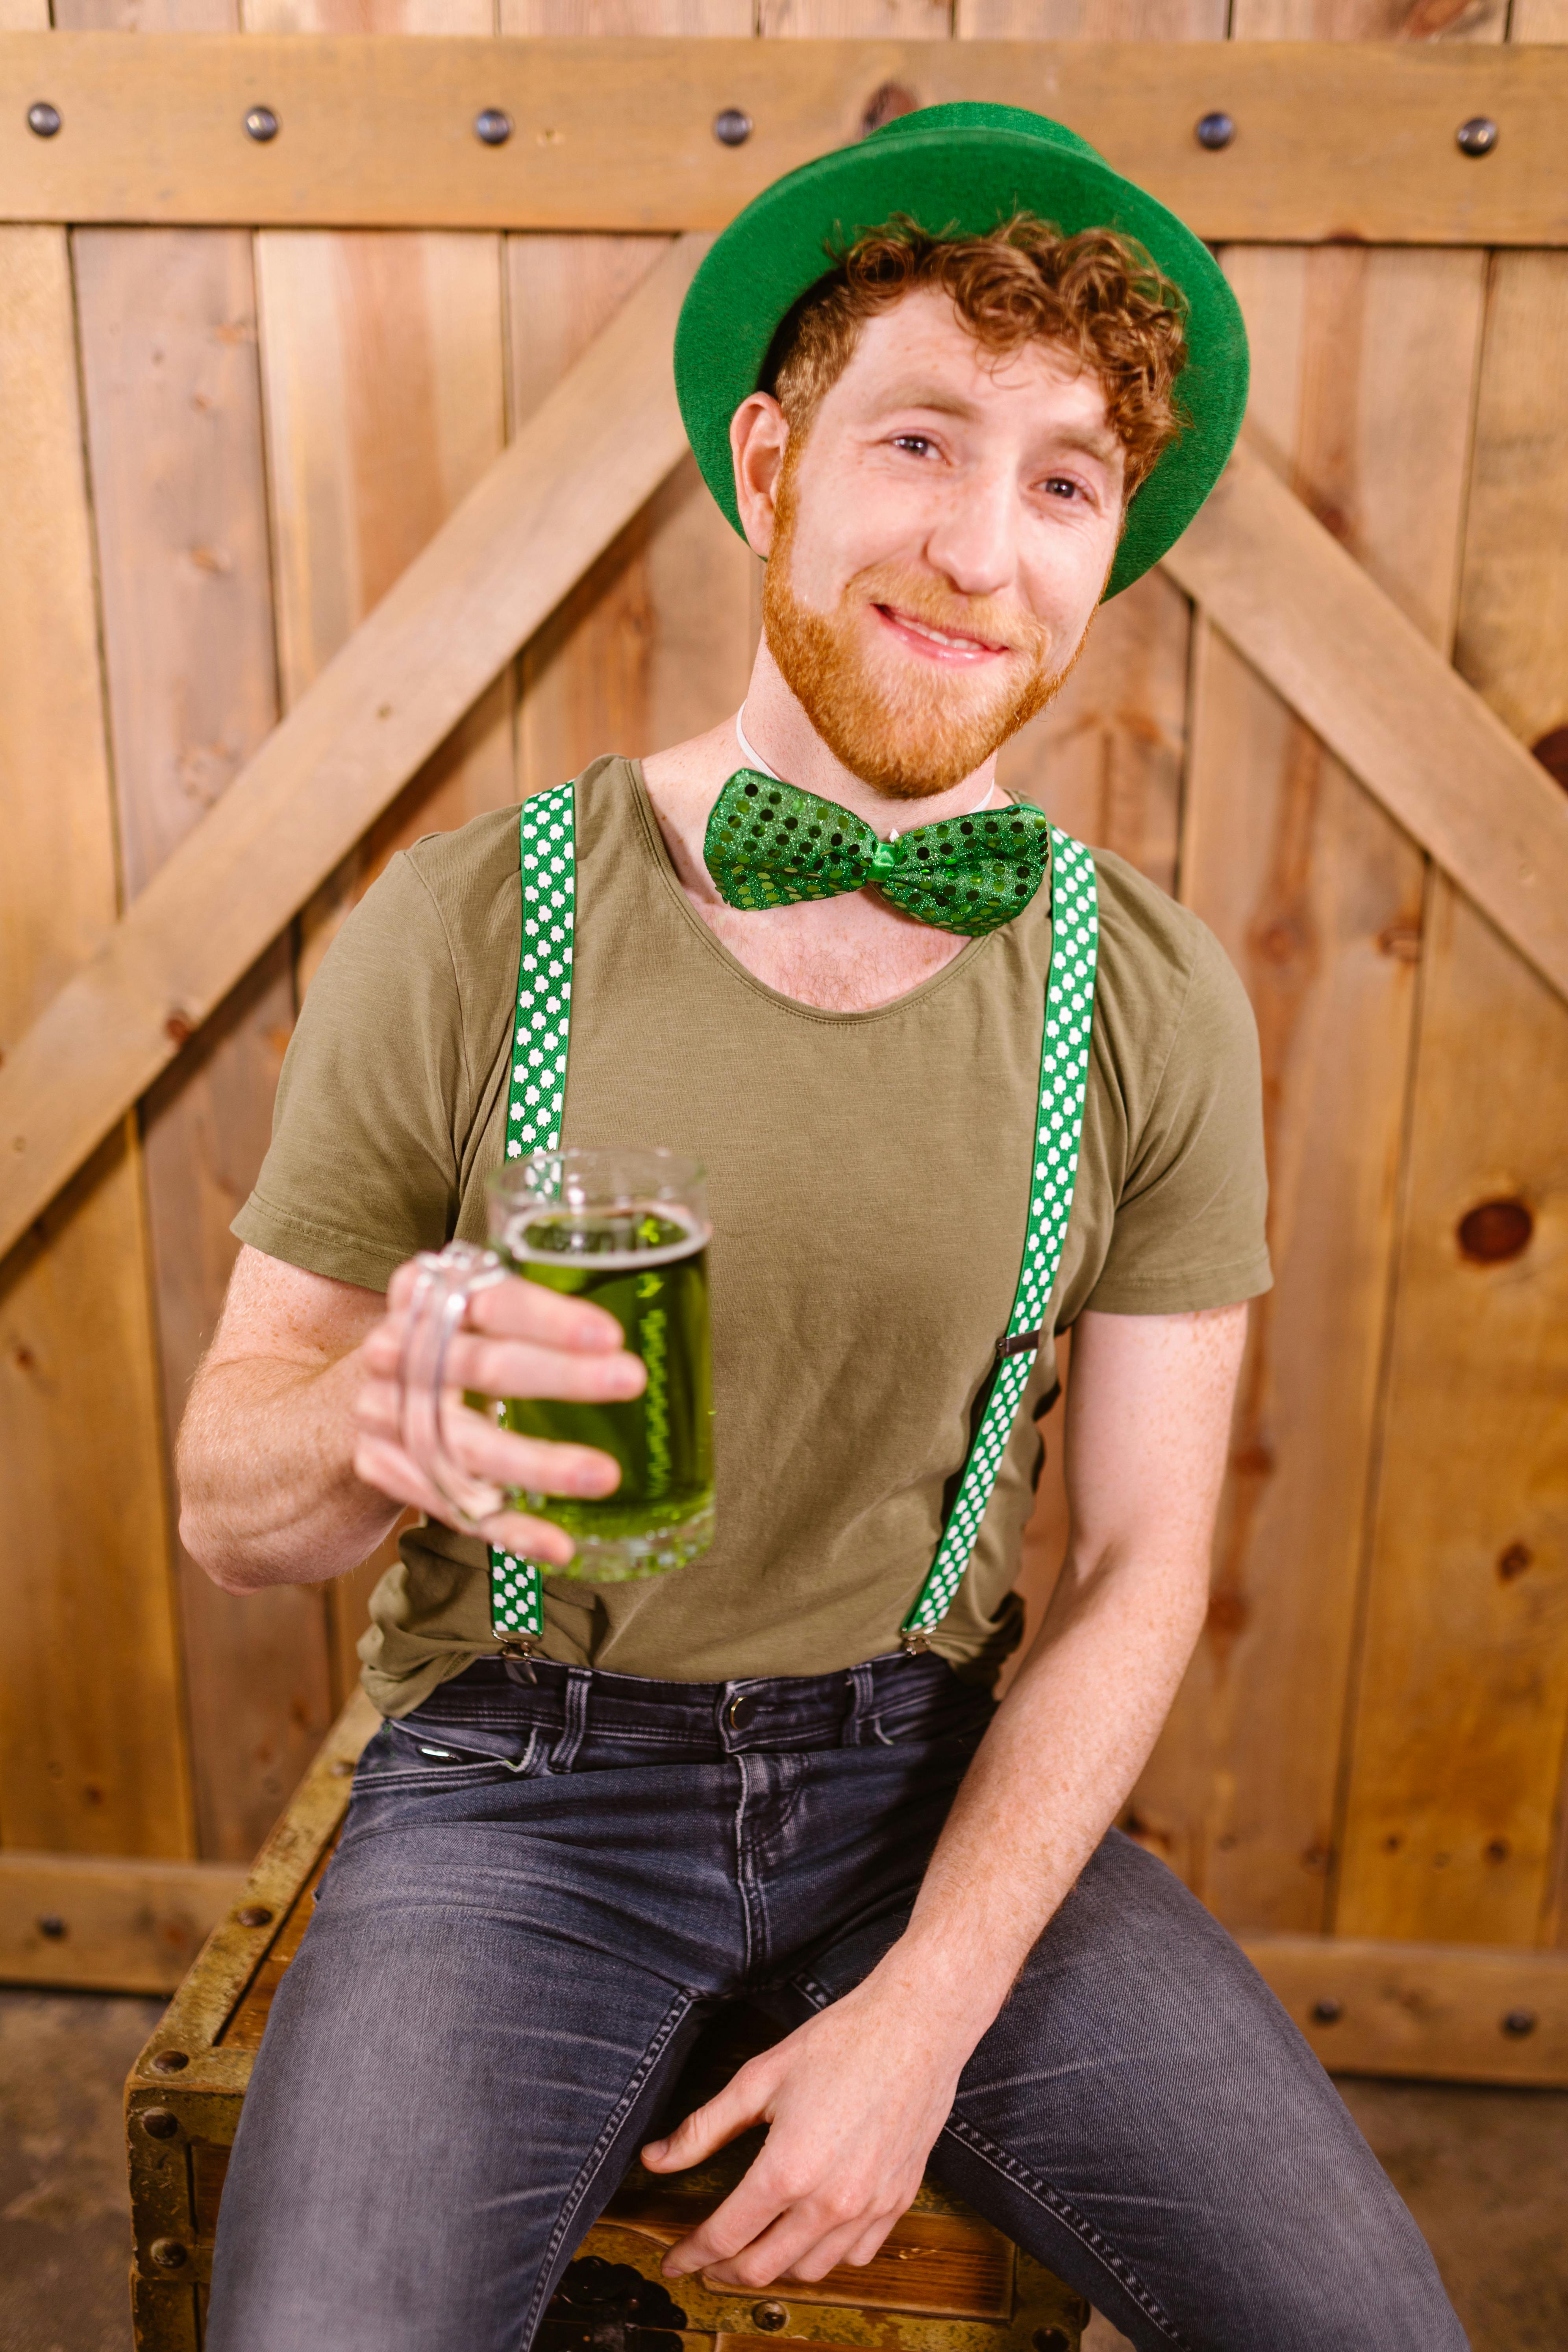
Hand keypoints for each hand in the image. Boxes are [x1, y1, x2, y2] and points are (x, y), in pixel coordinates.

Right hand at [352, 1260, 645, 1564]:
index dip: (550, 1319)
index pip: (493, 1300)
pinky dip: (508, 1529)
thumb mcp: (471, 1307)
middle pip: (485, 1366)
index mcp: (426, 1293)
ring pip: (468, 1445)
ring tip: (603, 1476)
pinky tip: (557, 1545)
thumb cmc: (450, 1340)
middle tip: (631, 1380)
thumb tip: (642, 1320)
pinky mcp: (385, 1467)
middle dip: (560, 1377)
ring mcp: (386, 1413)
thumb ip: (528, 1310)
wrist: (363, 1387)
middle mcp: (398, 1350)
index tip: (611, 1335)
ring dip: (538, 1465)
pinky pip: (455, 1504)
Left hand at [644, 1981, 968, 2289]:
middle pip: (763, 2268)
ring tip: (754, 2248)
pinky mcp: (897, 2201)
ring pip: (810, 2270)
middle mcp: (829, 2202)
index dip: (691, 2255)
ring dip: (775, 2268)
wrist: (915, 2027)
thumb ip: (703, 2128)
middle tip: (705, 2263)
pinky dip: (826, 2256)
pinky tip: (811, 2233)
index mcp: (787, 2170)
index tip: (674, 2262)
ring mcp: (869, 2207)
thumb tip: (655, 2160)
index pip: (725, 2236)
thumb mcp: (758, 2079)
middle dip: (724, 2272)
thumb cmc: (839, 2044)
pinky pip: (856, 2255)